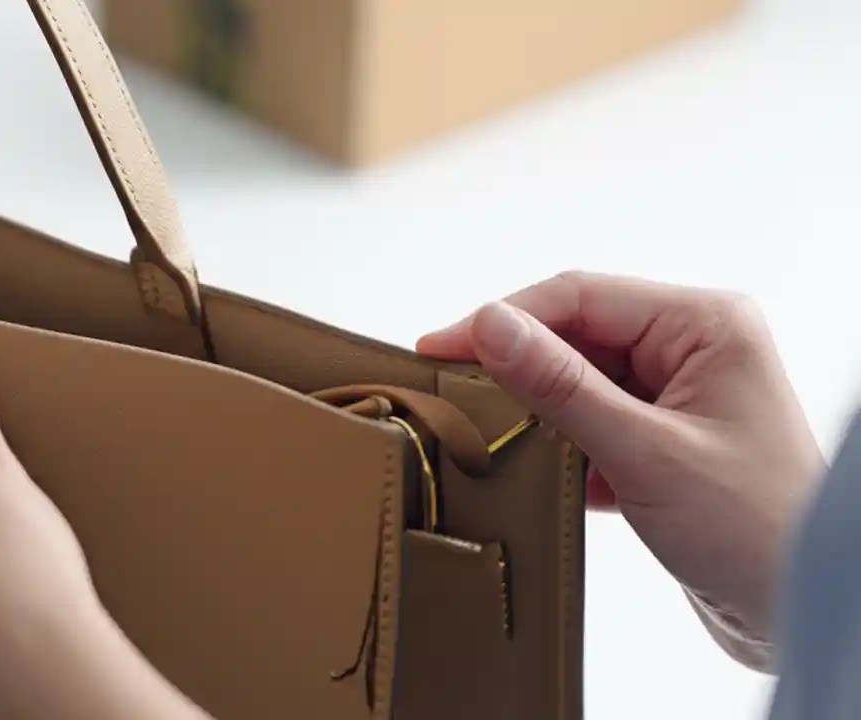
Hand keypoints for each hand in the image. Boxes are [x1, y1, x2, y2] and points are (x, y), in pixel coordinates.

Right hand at [418, 272, 823, 668]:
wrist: (807, 609)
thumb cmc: (755, 529)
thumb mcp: (645, 452)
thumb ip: (561, 386)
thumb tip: (489, 326)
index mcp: (704, 325)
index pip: (580, 297)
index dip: (502, 320)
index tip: (436, 349)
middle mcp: (693, 347)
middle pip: (576, 335)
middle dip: (515, 366)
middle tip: (448, 392)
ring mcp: (678, 395)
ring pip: (579, 381)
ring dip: (535, 410)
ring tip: (482, 432)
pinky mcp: (664, 441)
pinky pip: (592, 423)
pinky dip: (559, 445)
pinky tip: (533, 468)